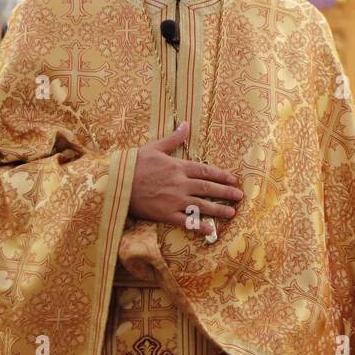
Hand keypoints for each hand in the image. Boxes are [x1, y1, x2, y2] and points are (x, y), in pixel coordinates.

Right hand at [129, 123, 243, 230]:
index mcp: (178, 166)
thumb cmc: (132, 164)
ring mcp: (174, 200)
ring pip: (201, 205)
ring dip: (218, 209)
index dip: (221, 175)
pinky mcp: (164, 214)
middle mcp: (180, 183)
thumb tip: (185, 124)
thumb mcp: (154, 147)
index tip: (233, 179)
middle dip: (226, 192)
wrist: (114, 182)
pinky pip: (186, 221)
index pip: (206, 170)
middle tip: (240, 196)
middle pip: (208, 187)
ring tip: (232, 213)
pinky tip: (211, 231)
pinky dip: (199, 226)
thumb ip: (173, 138)